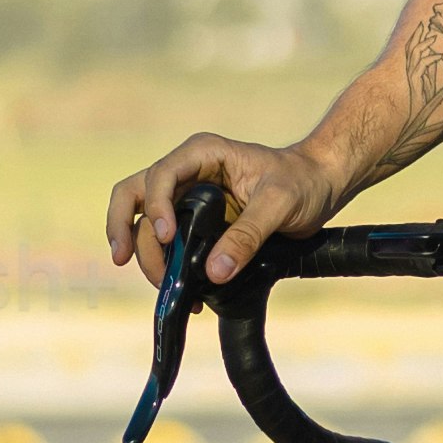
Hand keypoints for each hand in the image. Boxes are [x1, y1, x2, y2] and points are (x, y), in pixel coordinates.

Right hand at [105, 131, 338, 286]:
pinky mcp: (193, 221)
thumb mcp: (280, 205)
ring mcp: (186, 197)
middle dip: (122, 226)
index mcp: (202, 154)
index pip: (160, 176)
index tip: (167, 238)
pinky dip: (163, 264)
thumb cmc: (303, 182)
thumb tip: (213, 272)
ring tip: (165, 286)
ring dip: (144, 253)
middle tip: (122, 258)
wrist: (320, 185)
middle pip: (133, 194)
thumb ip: (247, 236)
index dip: (155, 207)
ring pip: (142, 221)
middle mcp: (186, 172)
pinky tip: (180, 289)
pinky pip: (165, 242)